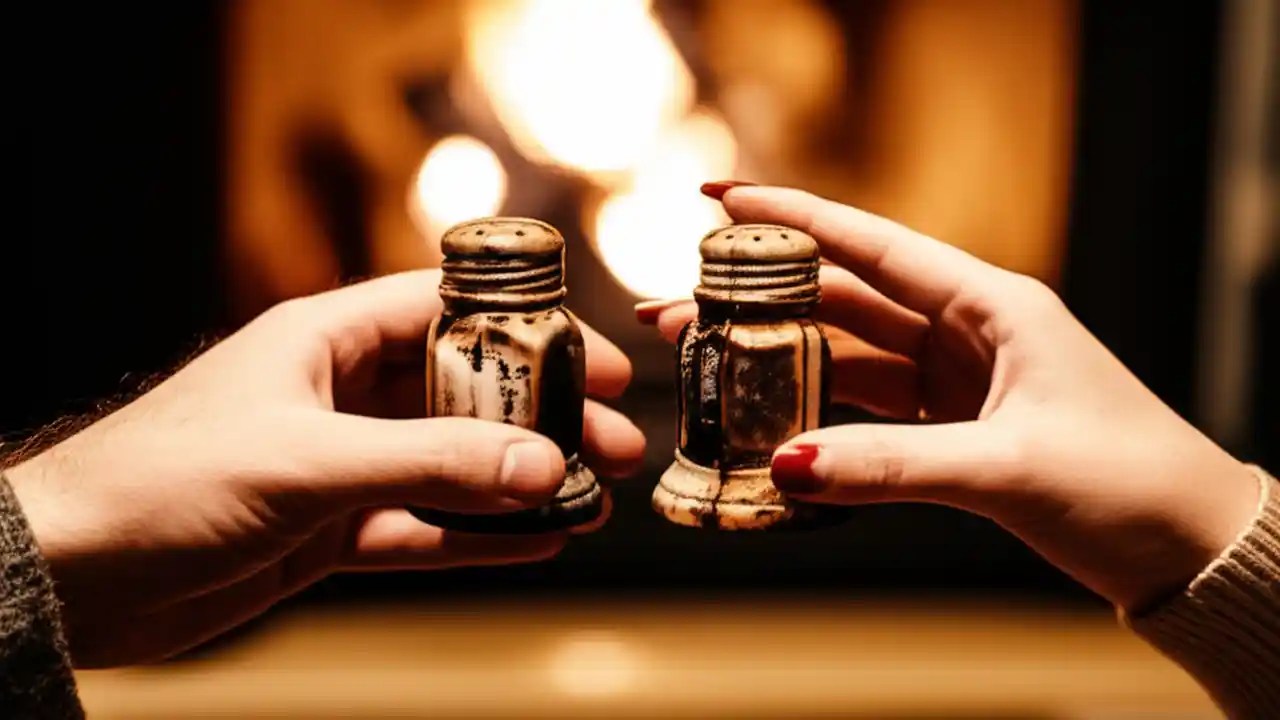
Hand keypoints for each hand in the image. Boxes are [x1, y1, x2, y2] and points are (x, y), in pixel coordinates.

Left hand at [5, 270, 644, 666]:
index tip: (597, 359)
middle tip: (614, 441)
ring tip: (589, 495)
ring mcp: (339, 465)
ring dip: (519, 481)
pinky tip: (534, 541)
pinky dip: (478, 535)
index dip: (529, 331)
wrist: (75, 576)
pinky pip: (422, 526)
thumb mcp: (310, 461)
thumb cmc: (160, 482)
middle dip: (541, 417)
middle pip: (465, 393)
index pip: (448, 312)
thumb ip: (431, 463)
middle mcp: (338, 395)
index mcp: (324, 339)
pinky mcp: (329, 529)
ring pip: (451, 464)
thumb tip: (541, 466)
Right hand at [644, 185, 1259, 611]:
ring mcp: (958, 382)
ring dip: (778, 358)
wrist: (1187, 547)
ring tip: (703, 359)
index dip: (794, 217)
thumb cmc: (1127, 483)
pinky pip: (868, 412)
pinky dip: (818, 417)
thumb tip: (787, 465)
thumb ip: (892, 467)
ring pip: (847, 357)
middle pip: (843, 301)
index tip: (723, 200)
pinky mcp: (955, 430)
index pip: (875, 245)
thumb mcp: (1006, 466)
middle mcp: (969, 332)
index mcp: (993, 305)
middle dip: (759, 299)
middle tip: (678, 306)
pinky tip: (769, 421)